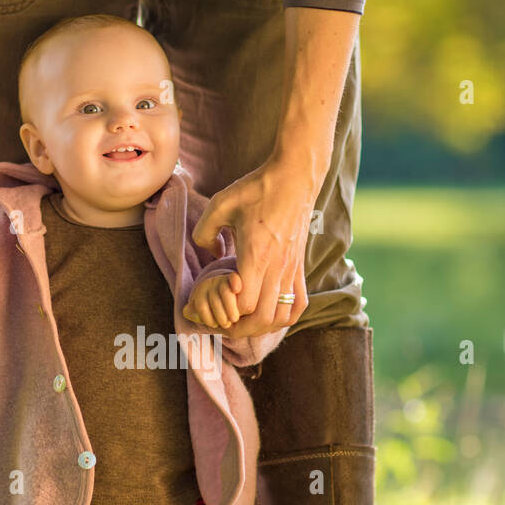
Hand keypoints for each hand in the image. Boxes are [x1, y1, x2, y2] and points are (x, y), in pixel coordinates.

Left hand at [189, 151, 324, 338]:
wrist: (294, 177)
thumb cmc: (256, 189)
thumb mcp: (220, 204)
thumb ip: (204, 231)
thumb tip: (209, 253)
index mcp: (255, 255)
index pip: (244, 303)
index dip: (227, 310)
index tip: (215, 303)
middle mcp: (277, 267)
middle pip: (262, 318)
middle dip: (240, 328)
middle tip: (224, 322)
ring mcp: (292, 269)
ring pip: (281, 317)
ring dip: (262, 326)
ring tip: (245, 321)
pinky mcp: (300, 267)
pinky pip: (299, 304)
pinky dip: (284, 317)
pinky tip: (270, 313)